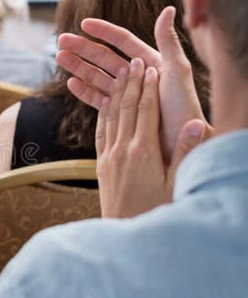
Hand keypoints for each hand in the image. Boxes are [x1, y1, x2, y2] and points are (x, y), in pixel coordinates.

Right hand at [56, 6, 211, 163]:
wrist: (184, 143)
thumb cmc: (185, 107)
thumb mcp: (178, 71)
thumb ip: (169, 41)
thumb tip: (168, 9)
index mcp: (150, 62)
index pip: (122, 41)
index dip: (103, 31)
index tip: (83, 23)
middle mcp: (137, 76)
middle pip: (104, 57)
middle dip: (82, 48)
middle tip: (61, 41)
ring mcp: (128, 95)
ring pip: (98, 76)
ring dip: (78, 67)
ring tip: (60, 58)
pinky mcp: (121, 114)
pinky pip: (99, 100)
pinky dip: (85, 91)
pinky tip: (72, 83)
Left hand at [96, 58, 204, 217]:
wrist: (126, 236)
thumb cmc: (158, 213)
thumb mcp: (176, 184)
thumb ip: (186, 153)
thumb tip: (196, 123)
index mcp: (143, 153)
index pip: (145, 111)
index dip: (148, 87)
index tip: (150, 67)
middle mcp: (122, 151)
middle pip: (125, 108)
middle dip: (130, 82)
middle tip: (134, 61)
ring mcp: (109, 159)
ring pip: (110, 117)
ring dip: (115, 93)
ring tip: (119, 74)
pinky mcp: (101, 168)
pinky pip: (101, 133)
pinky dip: (104, 114)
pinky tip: (105, 104)